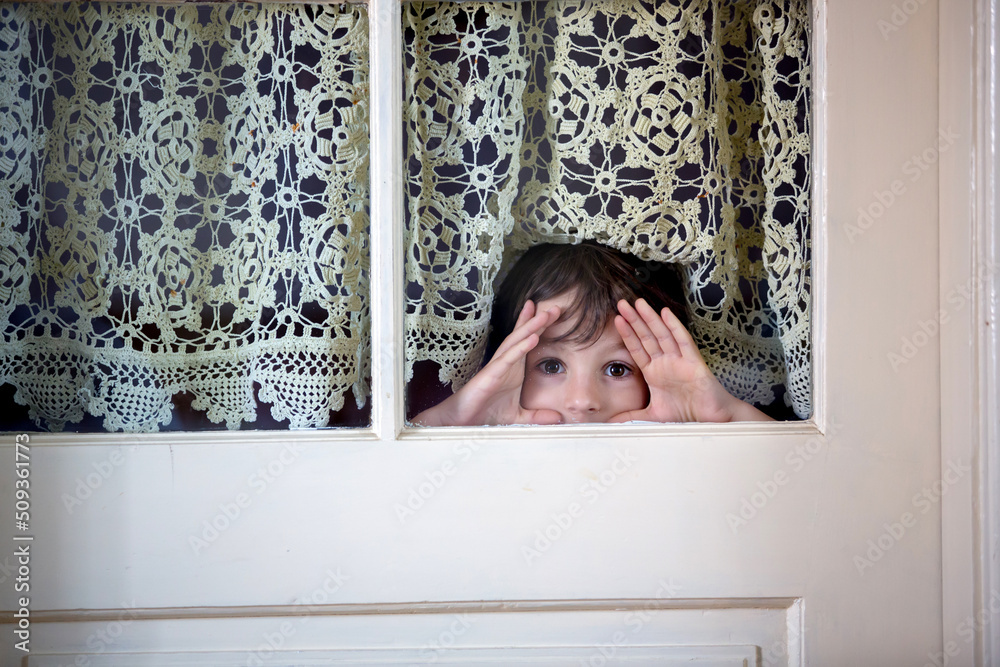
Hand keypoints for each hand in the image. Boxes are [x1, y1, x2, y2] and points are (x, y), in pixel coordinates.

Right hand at [411, 301, 563, 425]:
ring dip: (530, 327)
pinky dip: (520, 348)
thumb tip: (558, 418)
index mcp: (514, 370)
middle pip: (524, 337)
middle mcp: (507, 364)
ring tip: (545, 314)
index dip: (539, 328)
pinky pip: (507, 359)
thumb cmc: (485, 415)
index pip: (528, 343)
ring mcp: (498, 367)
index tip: (553, 314)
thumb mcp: (518, 418)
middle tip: (555, 307)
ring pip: (516, 342)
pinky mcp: (490, 375)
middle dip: (539, 322)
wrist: (461, 423)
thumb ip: (537, 417)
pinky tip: (532, 338)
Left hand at [610, 299, 772, 422]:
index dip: (627, 334)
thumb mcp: (652, 417)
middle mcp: (666, 363)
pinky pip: (683, 342)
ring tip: (638, 303)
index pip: (637, 349)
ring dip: (650, 318)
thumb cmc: (687, 416)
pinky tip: (665, 313)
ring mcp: (679, 361)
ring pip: (662, 335)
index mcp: (655, 373)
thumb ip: (632, 417)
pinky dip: (674, 327)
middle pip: (647, 337)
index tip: (616, 320)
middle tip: (621, 303)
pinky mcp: (694, 363)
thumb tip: (611, 422)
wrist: (711, 422)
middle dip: (634, 320)